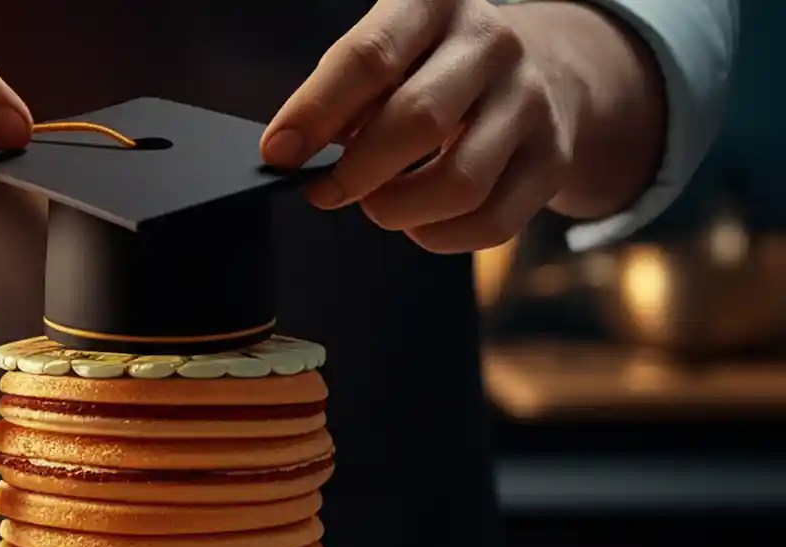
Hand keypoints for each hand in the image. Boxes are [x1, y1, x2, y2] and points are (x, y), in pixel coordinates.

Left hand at [262, 0, 663, 252]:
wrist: (546, 71)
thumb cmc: (438, 68)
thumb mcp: (392, 53)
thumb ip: (346, 92)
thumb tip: (294, 148)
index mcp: (435, 2)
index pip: (369, 56)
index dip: (315, 111)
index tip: (279, 152)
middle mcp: (492, 42)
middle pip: (417, 121)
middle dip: (356, 171)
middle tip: (325, 191)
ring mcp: (531, 100)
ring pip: (458, 183)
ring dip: (399, 210)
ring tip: (377, 203)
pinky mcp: (553, 157)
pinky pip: (491, 223)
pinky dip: (439, 236)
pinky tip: (420, 221)